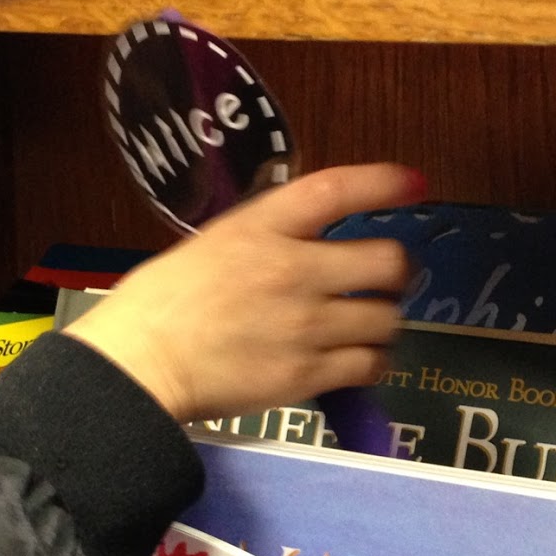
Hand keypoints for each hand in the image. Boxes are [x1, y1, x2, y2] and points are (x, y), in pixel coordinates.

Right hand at [65, 163, 419, 421]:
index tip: (414, 183)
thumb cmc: (164, 303)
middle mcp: (292, 270)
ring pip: (387, 318)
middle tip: (385, 282)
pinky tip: (354, 360)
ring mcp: (305, 324)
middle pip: (388, 262)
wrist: (141, 364)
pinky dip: (371, 362)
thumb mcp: (214, 245)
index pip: (335, 191)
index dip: (382, 183)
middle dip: (397, 272)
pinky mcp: (308, 372)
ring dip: (382, 322)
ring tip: (363, 326)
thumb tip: (313, 236)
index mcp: (260, 228)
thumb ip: (268, 236)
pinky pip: (370, 364)